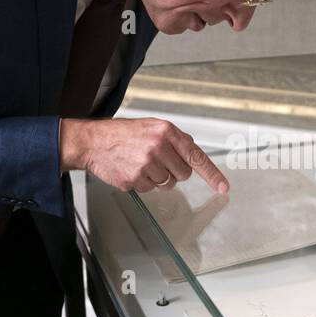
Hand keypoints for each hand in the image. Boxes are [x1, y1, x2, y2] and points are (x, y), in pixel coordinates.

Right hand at [59, 117, 229, 193]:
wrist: (93, 142)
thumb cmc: (122, 134)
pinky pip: (149, 189)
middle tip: (157, 161)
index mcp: (166, 132)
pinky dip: (142, 183)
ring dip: (157, 177)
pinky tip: (132, 169)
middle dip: (174, 171)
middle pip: (183, 174)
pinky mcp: (134, 180)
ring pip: (167, 184)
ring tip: (140, 163)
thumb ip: (174, 139)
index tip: (223, 187)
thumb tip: (193, 152)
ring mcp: (146, 165)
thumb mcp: (152, 127)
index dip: (212, 174)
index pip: (196, 156)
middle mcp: (158, 147)